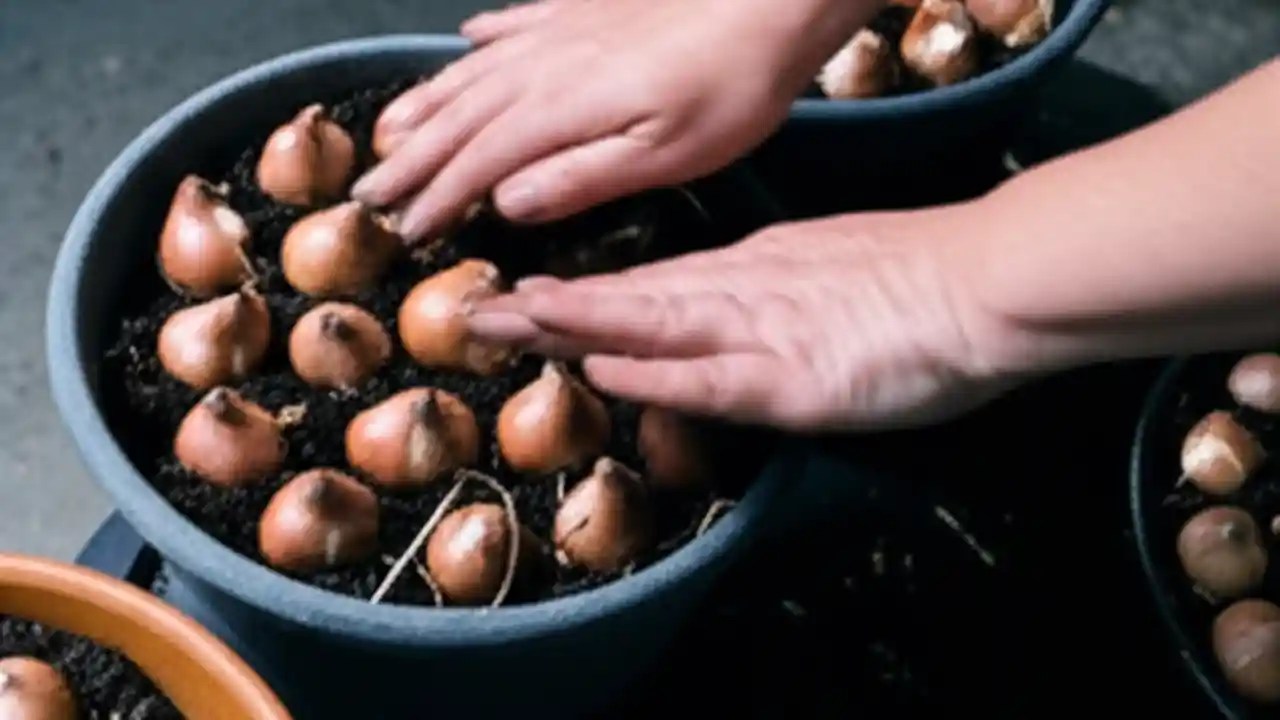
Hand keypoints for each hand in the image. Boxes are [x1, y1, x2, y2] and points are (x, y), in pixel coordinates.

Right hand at [350, 0, 875, 242]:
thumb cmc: (731, 84)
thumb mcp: (665, 154)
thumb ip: (581, 178)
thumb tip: (506, 204)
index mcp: (559, 109)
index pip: (476, 163)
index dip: (436, 199)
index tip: (404, 231)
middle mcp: (543, 65)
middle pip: (458, 117)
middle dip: (410, 159)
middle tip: (371, 193)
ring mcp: (561, 29)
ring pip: (473, 71)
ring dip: (427, 103)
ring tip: (389, 130)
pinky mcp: (586, 8)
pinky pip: (515, 23)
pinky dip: (483, 39)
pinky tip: (467, 41)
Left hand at [464, 207, 1028, 432]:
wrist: (988, 280)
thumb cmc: (923, 281)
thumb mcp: (832, 275)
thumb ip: (775, 295)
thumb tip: (729, 311)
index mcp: (753, 273)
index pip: (652, 286)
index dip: (583, 296)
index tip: (527, 299)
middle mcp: (742, 294)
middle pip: (629, 300)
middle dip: (548, 310)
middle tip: (476, 310)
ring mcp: (763, 332)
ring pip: (651, 326)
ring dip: (573, 328)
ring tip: (505, 325)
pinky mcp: (794, 377)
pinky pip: (711, 377)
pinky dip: (653, 373)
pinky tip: (602, 367)